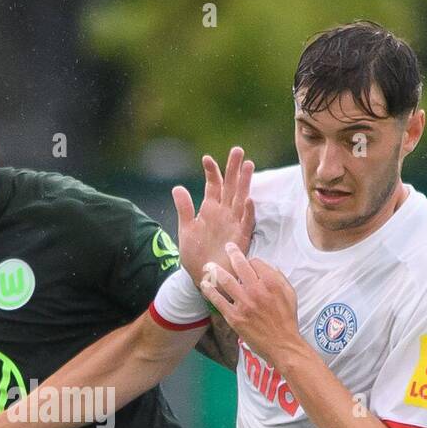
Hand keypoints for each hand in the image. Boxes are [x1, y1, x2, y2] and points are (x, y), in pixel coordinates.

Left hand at [173, 146, 255, 286]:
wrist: (202, 276)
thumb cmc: (195, 254)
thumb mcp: (186, 229)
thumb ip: (184, 208)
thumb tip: (177, 187)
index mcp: (211, 210)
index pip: (213, 186)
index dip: (211, 172)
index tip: (206, 158)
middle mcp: (224, 214)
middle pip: (231, 187)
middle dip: (233, 169)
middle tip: (237, 150)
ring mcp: (233, 225)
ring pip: (241, 200)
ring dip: (245, 184)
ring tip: (248, 166)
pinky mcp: (240, 239)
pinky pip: (245, 224)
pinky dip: (247, 213)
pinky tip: (249, 200)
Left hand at [200, 244, 306, 369]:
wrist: (282, 343)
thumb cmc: (287, 319)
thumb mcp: (290, 293)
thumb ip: (279, 278)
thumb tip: (267, 267)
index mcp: (271, 282)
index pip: (256, 262)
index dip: (251, 261)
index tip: (247, 263)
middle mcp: (256, 290)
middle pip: (240, 266)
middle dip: (232, 253)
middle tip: (227, 247)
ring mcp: (244, 303)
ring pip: (226, 281)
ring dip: (215, 270)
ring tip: (208, 265)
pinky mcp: (234, 317)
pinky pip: (219, 301)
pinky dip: (210, 291)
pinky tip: (204, 284)